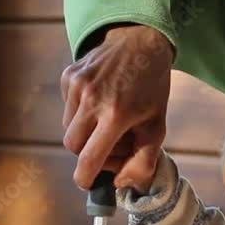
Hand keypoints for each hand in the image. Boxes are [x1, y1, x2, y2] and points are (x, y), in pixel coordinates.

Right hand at [60, 24, 173, 190]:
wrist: (139, 41)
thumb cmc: (151, 87)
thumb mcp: (157, 125)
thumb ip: (143, 161)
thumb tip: (119, 183)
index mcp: (116, 114)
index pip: (88, 158)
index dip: (85, 178)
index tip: (88, 182)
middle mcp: (92, 99)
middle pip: (73, 147)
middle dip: (88, 154)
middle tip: (110, 149)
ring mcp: (77, 85)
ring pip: (69, 128)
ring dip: (86, 133)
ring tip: (107, 122)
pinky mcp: (68, 75)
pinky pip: (67, 108)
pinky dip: (81, 113)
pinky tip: (100, 102)